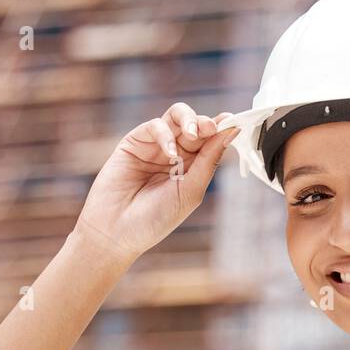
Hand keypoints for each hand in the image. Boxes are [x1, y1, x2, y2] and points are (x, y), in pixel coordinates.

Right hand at [73, 102, 239, 262]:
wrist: (117, 232)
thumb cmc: (154, 220)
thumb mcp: (190, 192)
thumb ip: (209, 161)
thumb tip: (231, 132)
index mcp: (192, 168)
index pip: (211, 140)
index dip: (222, 129)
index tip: (233, 123)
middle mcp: (175, 154)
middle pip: (196, 125)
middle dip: (206, 123)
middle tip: (210, 129)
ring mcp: (154, 147)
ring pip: (176, 117)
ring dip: (188, 120)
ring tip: (193, 133)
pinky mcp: (134, 143)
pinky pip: (154, 126)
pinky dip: (164, 134)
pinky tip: (168, 153)